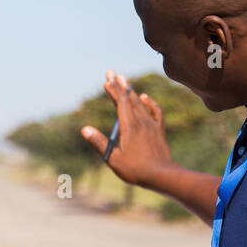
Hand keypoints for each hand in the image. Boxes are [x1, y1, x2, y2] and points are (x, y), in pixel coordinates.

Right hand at [81, 72, 173, 186]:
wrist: (162, 175)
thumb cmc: (136, 169)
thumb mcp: (113, 159)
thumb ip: (100, 143)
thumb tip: (85, 129)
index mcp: (129, 126)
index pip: (120, 102)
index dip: (113, 89)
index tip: (106, 80)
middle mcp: (141, 121)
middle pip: (129, 98)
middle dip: (120, 85)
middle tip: (113, 72)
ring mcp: (151, 124)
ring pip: (140, 103)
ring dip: (131, 91)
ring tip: (125, 81)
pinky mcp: (159, 130)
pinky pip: (155, 111)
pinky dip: (150, 102)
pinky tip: (145, 98)